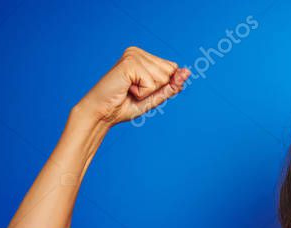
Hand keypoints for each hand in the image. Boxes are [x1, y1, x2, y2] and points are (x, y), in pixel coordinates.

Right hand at [74, 46, 190, 126]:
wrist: (102, 113)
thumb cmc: (126, 105)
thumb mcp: (155, 97)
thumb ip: (171, 86)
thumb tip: (187, 72)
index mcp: (144, 56)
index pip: (173, 68)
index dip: (164, 86)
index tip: (142, 90)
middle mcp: (137, 52)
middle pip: (170, 71)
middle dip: (157, 89)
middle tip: (135, 92)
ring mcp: (133, 55)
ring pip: (163, 78)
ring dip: (149, 92)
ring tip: (130, 90)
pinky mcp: (129, 63)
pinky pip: (152, 83)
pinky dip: (142, 93)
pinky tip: (127, 90)